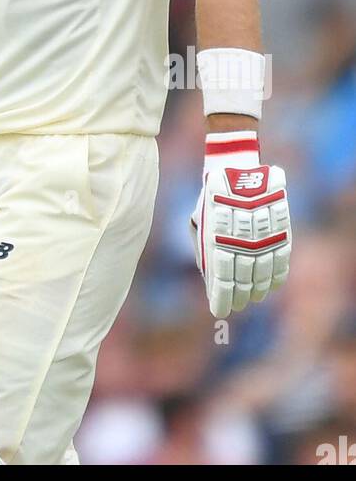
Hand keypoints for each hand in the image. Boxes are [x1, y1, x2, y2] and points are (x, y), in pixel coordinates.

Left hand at [190, 132, 290, 317]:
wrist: (237, 169)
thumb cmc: (211, 198)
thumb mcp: (198, 221)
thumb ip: (202, 249)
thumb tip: (208, 278)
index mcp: (219, 241)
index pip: (222, 280)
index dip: (222, 299)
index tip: (219, 311)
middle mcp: (243, 243)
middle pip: (244, 281)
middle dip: (239, 297)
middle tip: (236, 305)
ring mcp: (263, 238)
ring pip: (263, 275)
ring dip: (258, 290)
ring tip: (252, 298)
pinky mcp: (280, 232)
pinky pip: (281, 261)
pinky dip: (276, 276)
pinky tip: (271, 285)